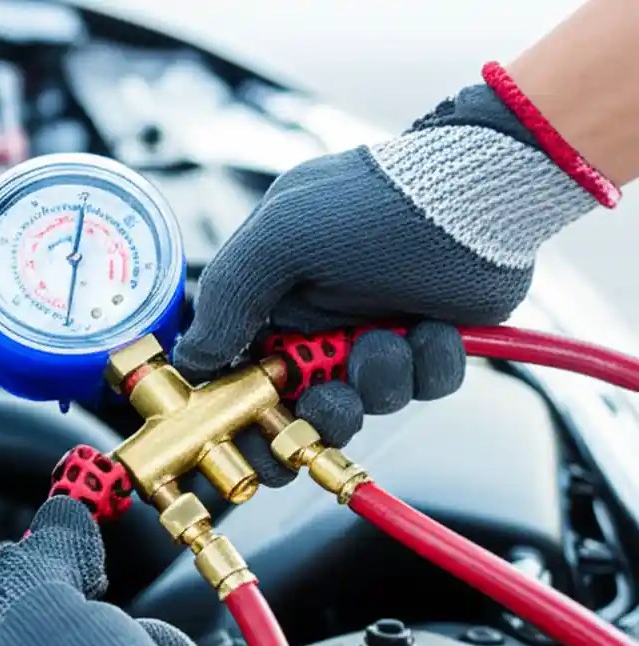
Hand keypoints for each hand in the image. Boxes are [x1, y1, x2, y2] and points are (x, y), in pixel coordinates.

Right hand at [174, 82, 603, 486]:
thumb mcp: (278, 238)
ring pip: (365, 402)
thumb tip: (191, 361)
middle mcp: (320, 322)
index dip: (243, 410)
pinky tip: (434, 328)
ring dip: (377, 379)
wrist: (478, 189)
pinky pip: (424, 388)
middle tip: (326, 405)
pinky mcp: (430, 347)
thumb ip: (225, 298)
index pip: (241, 371)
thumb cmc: (373, 202)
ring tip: (390, 339)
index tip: (252, 432)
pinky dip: (429, 366)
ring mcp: (375, 335)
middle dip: (316, 412)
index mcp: (272, 298)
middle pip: (302, 404)